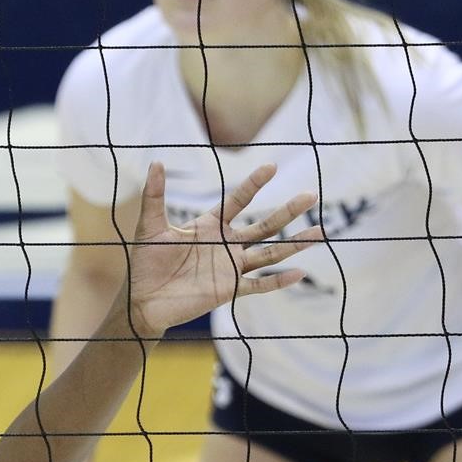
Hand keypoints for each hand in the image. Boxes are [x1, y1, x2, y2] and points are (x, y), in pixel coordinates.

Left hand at [122, 162, 324, 338]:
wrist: (141, 300)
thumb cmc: (145, 263)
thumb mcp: (150, 226)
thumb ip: (155, 196)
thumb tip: (155, 161)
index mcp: (210, 226)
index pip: (238, 201)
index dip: (254, 184)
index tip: (271, 166)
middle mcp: (226, 244)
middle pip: (264, 225)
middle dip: (287, 210)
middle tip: (311, 194)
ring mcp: (230, 267)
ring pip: (269, 253)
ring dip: (294, 244)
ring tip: (320, 232)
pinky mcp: (229, 289)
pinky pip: (258, 285)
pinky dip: (278, 281)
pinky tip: (299, 273)